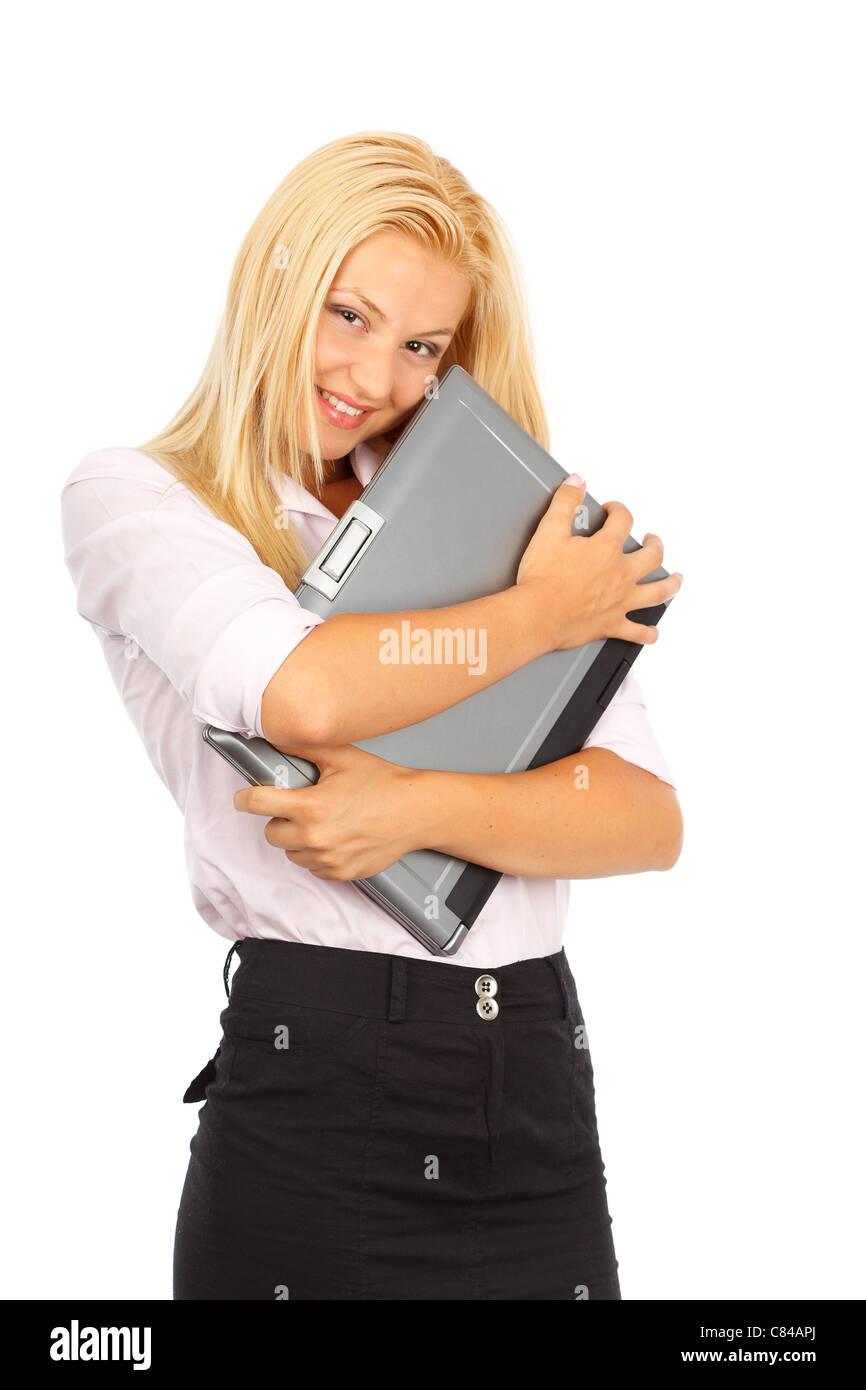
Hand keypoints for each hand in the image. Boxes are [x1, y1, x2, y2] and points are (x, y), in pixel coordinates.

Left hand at [232, 741, 429, 880]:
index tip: (242, 798)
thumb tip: (279, 734)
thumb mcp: (343, 757)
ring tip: (322, 822)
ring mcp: (328, 859)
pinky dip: (317, 855)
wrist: (417, 812)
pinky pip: (313, 867)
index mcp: (312, 806)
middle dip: (279, 819)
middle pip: (271, 834)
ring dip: (298, 839)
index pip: (259, 804)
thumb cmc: (384, 784)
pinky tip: (335, 837)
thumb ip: (306, 746)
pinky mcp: (340, 873)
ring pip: (291, 853)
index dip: (245, 799)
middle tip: (299, 808)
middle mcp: (317, 837)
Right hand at [516, 475, 683, 649]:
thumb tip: (577, 482)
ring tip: (675, 580)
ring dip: (669, 585)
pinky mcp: (611, 625)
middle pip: (652, 556)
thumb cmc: (542, 578)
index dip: (618, 510)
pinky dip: (647, 633)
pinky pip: (637, 632)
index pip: (623, 520)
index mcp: (606, 550)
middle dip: (655, 545)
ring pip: (656, 592)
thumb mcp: (549, 530)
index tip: (613, 510)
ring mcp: (619, 601)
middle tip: (652, 541)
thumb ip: (565, 502)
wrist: (537, 614)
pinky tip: (652, 632)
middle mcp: (620, 575)